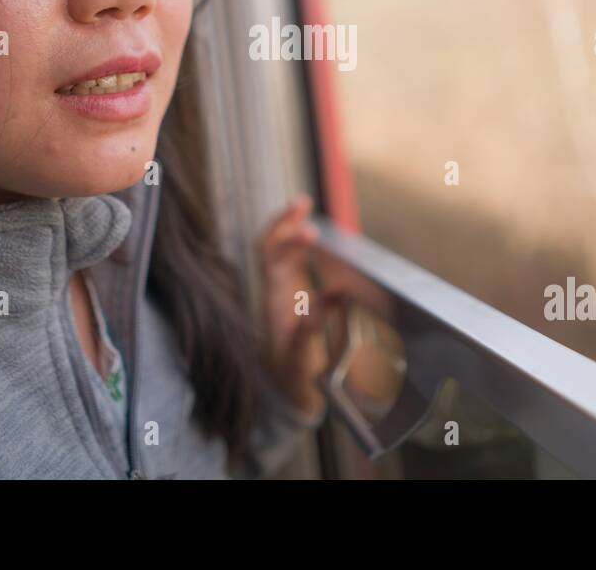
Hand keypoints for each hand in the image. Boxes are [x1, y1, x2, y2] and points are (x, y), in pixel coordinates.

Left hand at [254, 194, 335, 417]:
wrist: (287, 392)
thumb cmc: (292, 375)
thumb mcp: (301, 357)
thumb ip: (309, 330)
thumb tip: (323, 300)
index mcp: (275, 300)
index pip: (272, 258)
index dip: (285, 238)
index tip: (309, 229)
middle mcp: (276, 291)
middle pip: (273, 247)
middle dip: (285, 222)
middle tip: (304, 203)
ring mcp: (285, 293)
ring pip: (283, 253)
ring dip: (292, 230)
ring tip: (306, 209)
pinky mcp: (297, 298)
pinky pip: (296, 265)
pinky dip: (306, 249)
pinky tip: (320, 242)